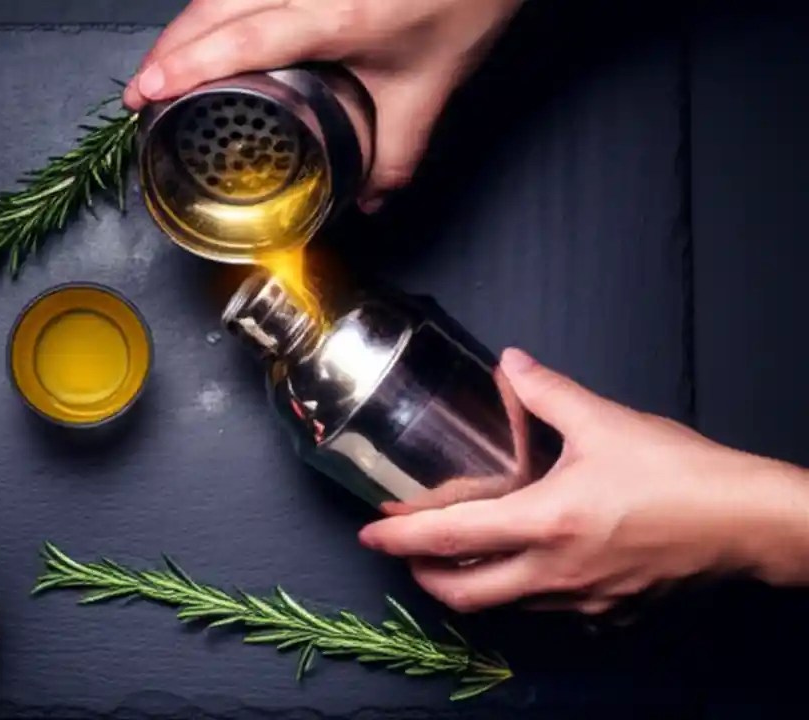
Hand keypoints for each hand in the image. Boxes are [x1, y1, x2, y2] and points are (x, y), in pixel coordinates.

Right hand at [123, 0, 525, 208]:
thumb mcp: (431, 86)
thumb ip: (397, 152)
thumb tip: (368, 199)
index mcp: (338, 15)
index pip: (244, 38)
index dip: (189, 64)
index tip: (147, 90)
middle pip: (214, 5)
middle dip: (169, 48)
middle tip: (140, 92)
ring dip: (186, 25)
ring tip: (163, 66)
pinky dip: (215, 5)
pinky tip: (206, 29)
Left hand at [358, 348, 808, 615]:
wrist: (749, 523)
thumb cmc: (681, 474)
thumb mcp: (606, 422)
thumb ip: (547, 393)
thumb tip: (511, 364)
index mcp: (544, 523)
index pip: (450, 538)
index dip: (401, 537)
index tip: (369, 531)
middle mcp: (554, 572)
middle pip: (465, 594)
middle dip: (424, 576)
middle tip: (408, 553)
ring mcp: (581, 601)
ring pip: (505, 605)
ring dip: (471, 584)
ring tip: (460, 554)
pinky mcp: (610, 613)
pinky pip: (547, 610)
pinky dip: (521, 592)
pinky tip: (528, 564)